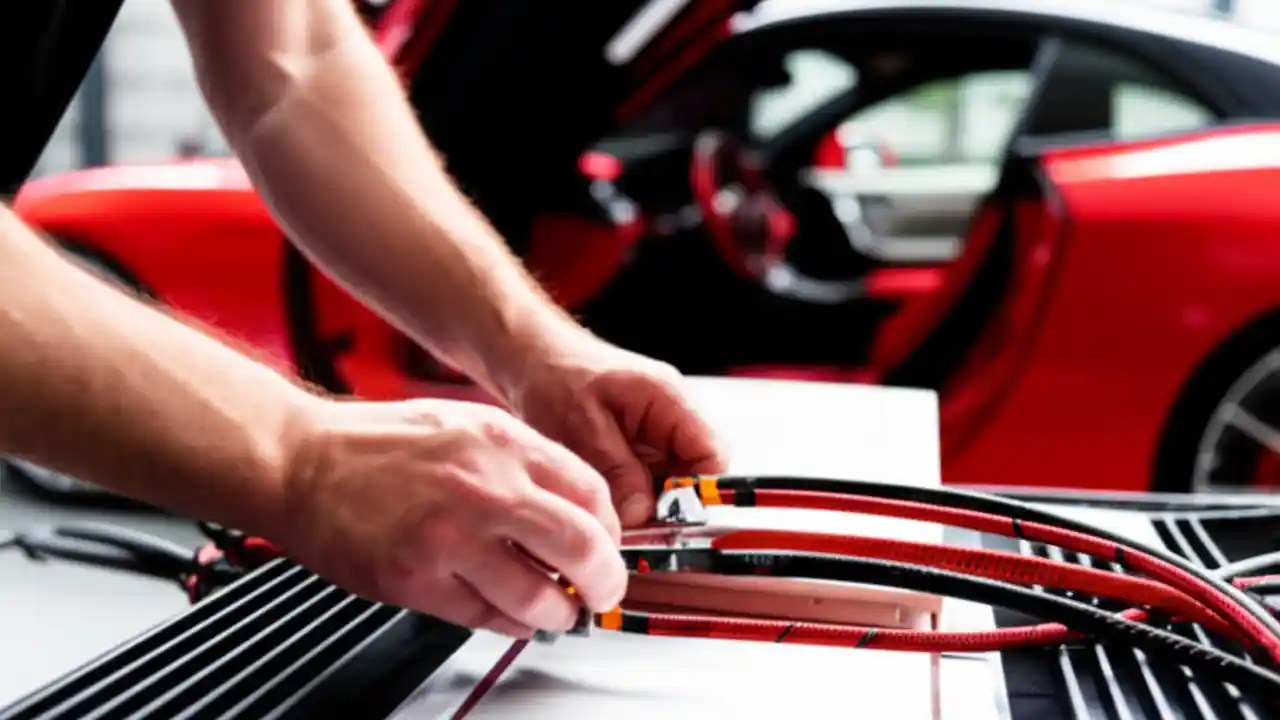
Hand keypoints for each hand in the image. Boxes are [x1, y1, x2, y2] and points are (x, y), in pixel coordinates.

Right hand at [272, 397, 626, 638]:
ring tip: (554, 611)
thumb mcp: (466, 425)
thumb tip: (577, 508)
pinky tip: (508, 612)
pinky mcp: (416, 580)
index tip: (604, 545)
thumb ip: (524, 462)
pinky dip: (509, 623)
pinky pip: (486, 617)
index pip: (593, 493)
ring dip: (557, 613)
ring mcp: (450, 538)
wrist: (299, 461)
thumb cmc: (379, 444)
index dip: (610, 529)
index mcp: (502, 443)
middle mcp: (484, 488)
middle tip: (601, 591)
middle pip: (582, 547)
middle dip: (604, 580)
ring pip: (538, 597)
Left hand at [499, 327, 727, 527]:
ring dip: (646, 504)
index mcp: (669, 399)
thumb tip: (643, 513)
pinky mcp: (635, 446)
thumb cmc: (554, 374)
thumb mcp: (582, 426)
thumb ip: (618, 470)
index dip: (699, 492)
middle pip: (694, 475)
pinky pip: (645, 481)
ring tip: (612, 514)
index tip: (669, 519)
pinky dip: (629, 498)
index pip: (712, 455)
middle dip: (668, 504)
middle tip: (634, 525)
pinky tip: (604, 502)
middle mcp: (670, 417)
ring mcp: (654, 433)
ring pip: (669, 483)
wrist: (529, 357)